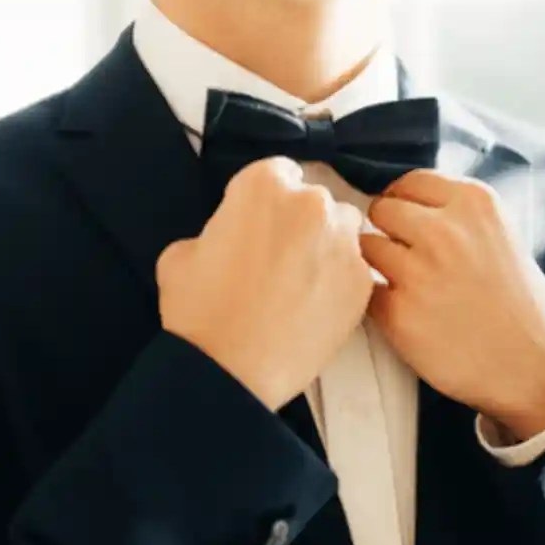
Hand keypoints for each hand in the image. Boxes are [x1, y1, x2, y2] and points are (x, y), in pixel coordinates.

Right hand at [157, 157, 373, 410]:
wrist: (230, 372)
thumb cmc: (199, 310)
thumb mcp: (182, 252)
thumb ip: (217, 228)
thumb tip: (231, 236)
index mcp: (264, 184)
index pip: (279, 172)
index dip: (268, 200)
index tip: (260, 224)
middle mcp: (312, 203)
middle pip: (315, 200)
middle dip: (300, 222)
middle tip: (279, 258)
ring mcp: (344, 242)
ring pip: (343, 231)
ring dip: (327, 246)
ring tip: (302, 282)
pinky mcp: (362, 282)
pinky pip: (356, 269)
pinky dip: (340, 281)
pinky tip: (315, 305)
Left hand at [360, 170, 544, 439]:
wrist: (531, 363)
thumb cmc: (513, 297)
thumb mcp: (498, 232)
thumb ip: (453, 210)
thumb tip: (400, 195)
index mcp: (474, 204)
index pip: (410, 182)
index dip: (406, 204)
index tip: (412, 226)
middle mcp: (445, 232)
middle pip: (381, 209)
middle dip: (388, 232)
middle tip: (408, 257)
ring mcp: (420, 273)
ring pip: (366, 246)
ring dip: (378, 264)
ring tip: (409, 284)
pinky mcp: (399, 314)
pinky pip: (366, 289)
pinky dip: (379, 300)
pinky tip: (408, 312)